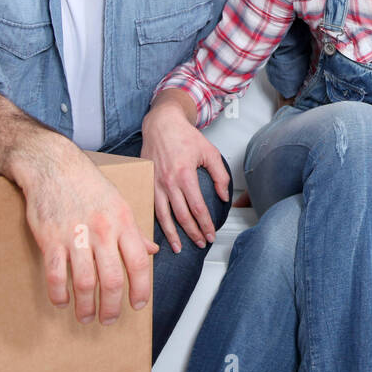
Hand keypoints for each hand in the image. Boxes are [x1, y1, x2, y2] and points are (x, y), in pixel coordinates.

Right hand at [14, 141, 157, 324]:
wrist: (53, 165)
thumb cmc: (88, 183)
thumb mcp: (120, 203)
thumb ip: (135, 231)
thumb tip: (152, 250)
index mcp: (122, 222)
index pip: (139, 263)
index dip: (141, 288)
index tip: (139, 304)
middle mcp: (102, 231)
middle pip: (112, 280)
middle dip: (112, 307)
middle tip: (109, 319)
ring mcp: (75, 236)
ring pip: (84, 283)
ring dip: (85, 307)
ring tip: (86, 316)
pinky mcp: (50, 239)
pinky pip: (55, 275)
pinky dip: (59, 294)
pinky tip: (62, 302)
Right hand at [140, 96, 229, 252]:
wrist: (161, 124)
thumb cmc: (184, 136)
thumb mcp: (210, 152)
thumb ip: (220, 176)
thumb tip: (223, 196)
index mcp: (184, 174)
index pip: (197, 207)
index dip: (205, 224)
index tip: (211, 234)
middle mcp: (168, 181)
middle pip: (181, 216)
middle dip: (193, 233)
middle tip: (202, 243)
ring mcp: (155, 183)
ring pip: (163, 216)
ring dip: (172, 234)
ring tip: (180, 247)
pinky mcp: (148, 183)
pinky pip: (152, 208)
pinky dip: (158, 223)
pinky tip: (163, 232)